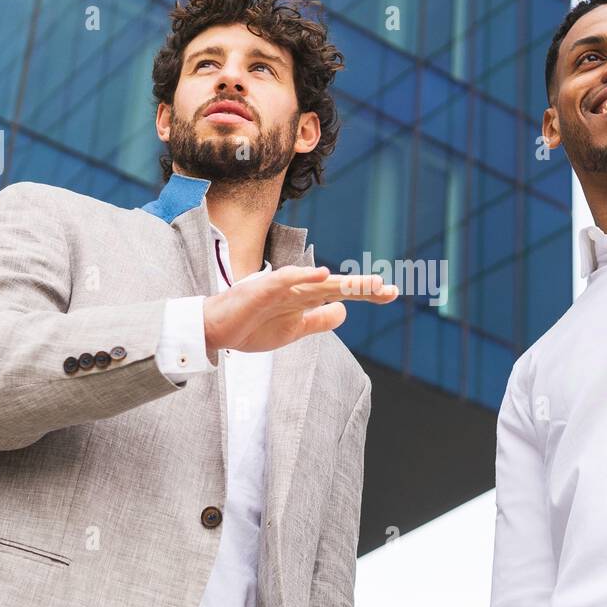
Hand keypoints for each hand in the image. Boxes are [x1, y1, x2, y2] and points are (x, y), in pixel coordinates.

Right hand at [202, 265, 397, 360]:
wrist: (214, 329)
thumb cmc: (251, 325)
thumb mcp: (293, 330)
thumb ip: (318, 321)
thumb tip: (344, 312)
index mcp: (305, 300)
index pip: (342, 294)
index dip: (366, 292)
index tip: (392, 292)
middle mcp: (297, 290)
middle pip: (336, 287)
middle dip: (362, 287)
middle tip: (389, 288)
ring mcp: (280, 288)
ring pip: (317, 283)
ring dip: (343, 282)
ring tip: (368, 283)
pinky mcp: (261, 290)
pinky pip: (285, 281)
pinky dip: (303, 277)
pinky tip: (323, 275)